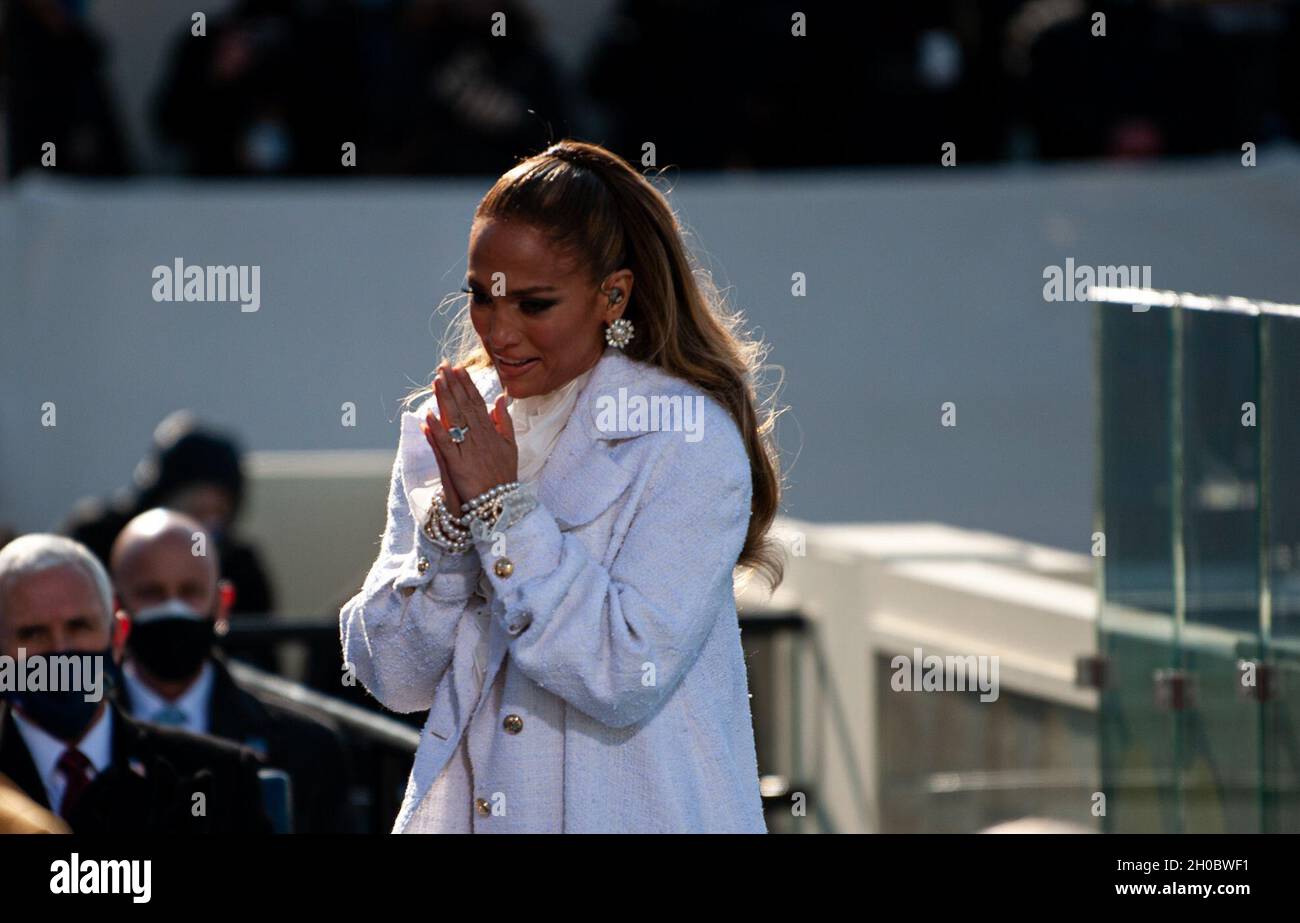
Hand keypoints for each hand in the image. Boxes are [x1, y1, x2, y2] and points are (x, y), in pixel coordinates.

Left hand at [421, 362, 517, 517]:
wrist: (500, 503)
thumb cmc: (504, 475)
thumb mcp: (511, 446)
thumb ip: (504, 421)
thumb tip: (500, 398)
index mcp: (492, 432)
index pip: (477, 402)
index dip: (467, 385)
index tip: (458, 369)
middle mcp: (480, 437)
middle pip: (465, 406)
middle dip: (453, 385)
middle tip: (443, 366)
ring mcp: (469, 450)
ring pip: (455, 420)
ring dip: (445, 399)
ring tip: (437, 381)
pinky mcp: (458, 464)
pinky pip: (446, 444)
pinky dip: (437, 430)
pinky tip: (429, 416)